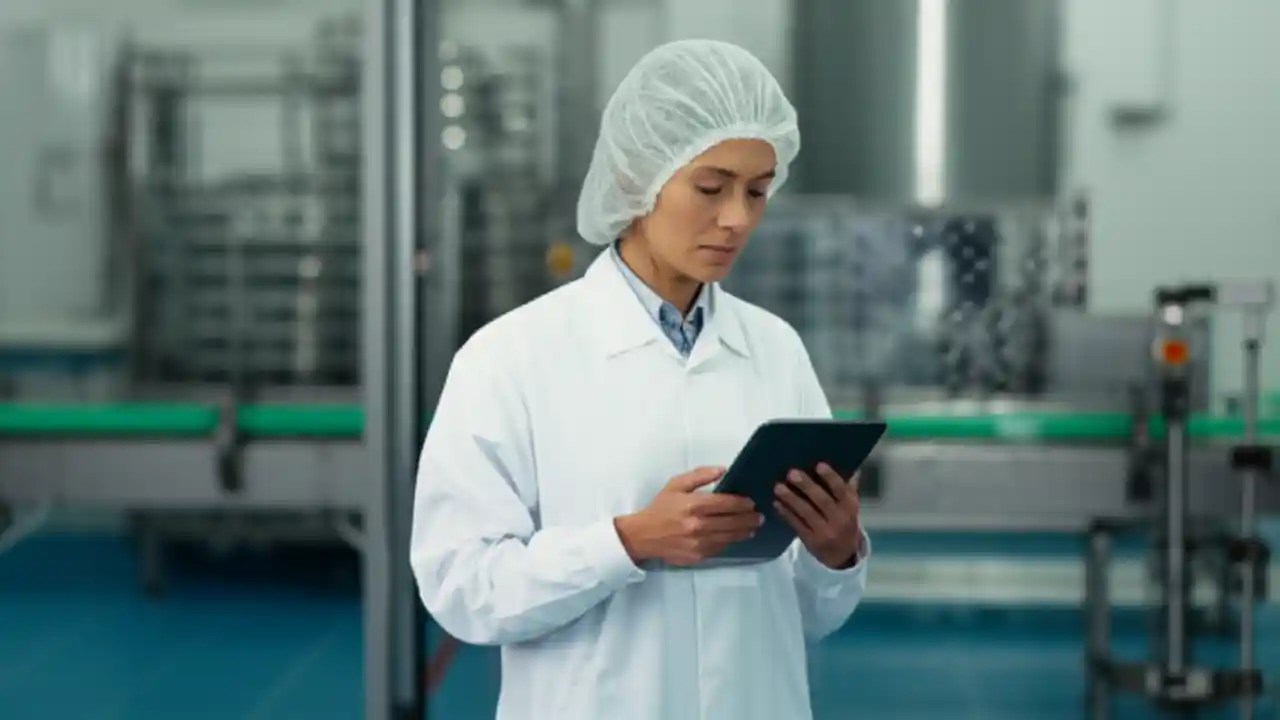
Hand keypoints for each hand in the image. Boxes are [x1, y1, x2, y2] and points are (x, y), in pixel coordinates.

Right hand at [614, 466, 762, 565]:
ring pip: (729, 537)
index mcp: (694, 505)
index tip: (751, 503)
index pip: (727, 504)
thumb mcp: (676, 484)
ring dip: (744, 532)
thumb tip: (723, 470)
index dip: (743, 504)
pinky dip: (729, 542)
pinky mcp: (697, 556)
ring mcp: (699, 543)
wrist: (643, 535)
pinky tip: (734, 537)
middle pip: (732, 522)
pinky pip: (719, 549)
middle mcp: (699, 525)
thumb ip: (700, 476)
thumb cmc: (660, 507)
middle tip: (759, 516)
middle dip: (749, 519)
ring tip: (753, 528)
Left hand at [773, 464, 861, 568]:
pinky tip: (776, 503)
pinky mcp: (811, 542)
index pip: (842, 490)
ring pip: (806, 513)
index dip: (831, 478)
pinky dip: (786, 513)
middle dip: (806, 486)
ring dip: (791, 499)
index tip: (819, 465)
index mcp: (850, 506)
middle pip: (822, 501)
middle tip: (791, 473)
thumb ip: (847, 486)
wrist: (843, 555)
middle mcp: (840, 519)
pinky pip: (796, 525)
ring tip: (778, 487)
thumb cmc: (845, 521)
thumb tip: (848, 464)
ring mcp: (825, 532)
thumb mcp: (850, 506)